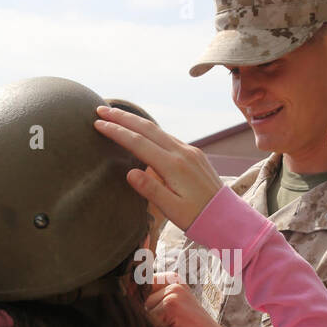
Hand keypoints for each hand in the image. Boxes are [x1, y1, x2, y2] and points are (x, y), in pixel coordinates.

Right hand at [93, 105, 222, 231]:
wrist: (228, 218)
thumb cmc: (198, 218)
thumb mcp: (173, 210)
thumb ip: (152, 190)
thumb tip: (130, 172)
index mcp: (174, 166)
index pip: (139, 143)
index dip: (117, 132)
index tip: (98, 123)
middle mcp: (182, 153)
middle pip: (147, 128)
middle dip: (123, 117)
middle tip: (101, 108)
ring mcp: (190, 152)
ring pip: (158, 130)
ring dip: (136, 121)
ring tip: (117, 115)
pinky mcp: (195, 155)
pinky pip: (168, 137)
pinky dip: (151, 130)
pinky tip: (142, 130)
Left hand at [143, 275, 246, 326]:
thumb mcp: (163, 318)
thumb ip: (144, 308)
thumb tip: (119, 302)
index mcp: (170, 280)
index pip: (135, 286)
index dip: (134, 303)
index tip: (153, 317)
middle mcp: (171, 281)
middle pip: (135, 300)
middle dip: (143, 317)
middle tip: (169, 326)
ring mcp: (172, 291)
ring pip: (141, 311)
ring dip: (151, 325)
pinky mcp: (172, 304)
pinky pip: (148, 320)